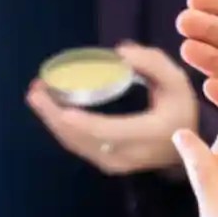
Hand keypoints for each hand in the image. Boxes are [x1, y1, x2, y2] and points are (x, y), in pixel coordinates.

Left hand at [27, 43, 198, 174]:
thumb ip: (152, 63)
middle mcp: (127, 154)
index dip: (86, 123)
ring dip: (52, 119)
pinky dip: (59, 126)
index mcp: (148, 134)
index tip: (64, 110)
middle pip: (83, 139)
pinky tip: (49, 107)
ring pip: (75, 144)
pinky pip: (76, 144)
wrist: (181, 147)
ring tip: (36, 94)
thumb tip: (120, 53)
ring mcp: (113, 163)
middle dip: (55, 115)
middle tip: (36, 89)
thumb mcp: (176, 81)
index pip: (112, 132)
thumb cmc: (178, 109)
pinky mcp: (103, 162)